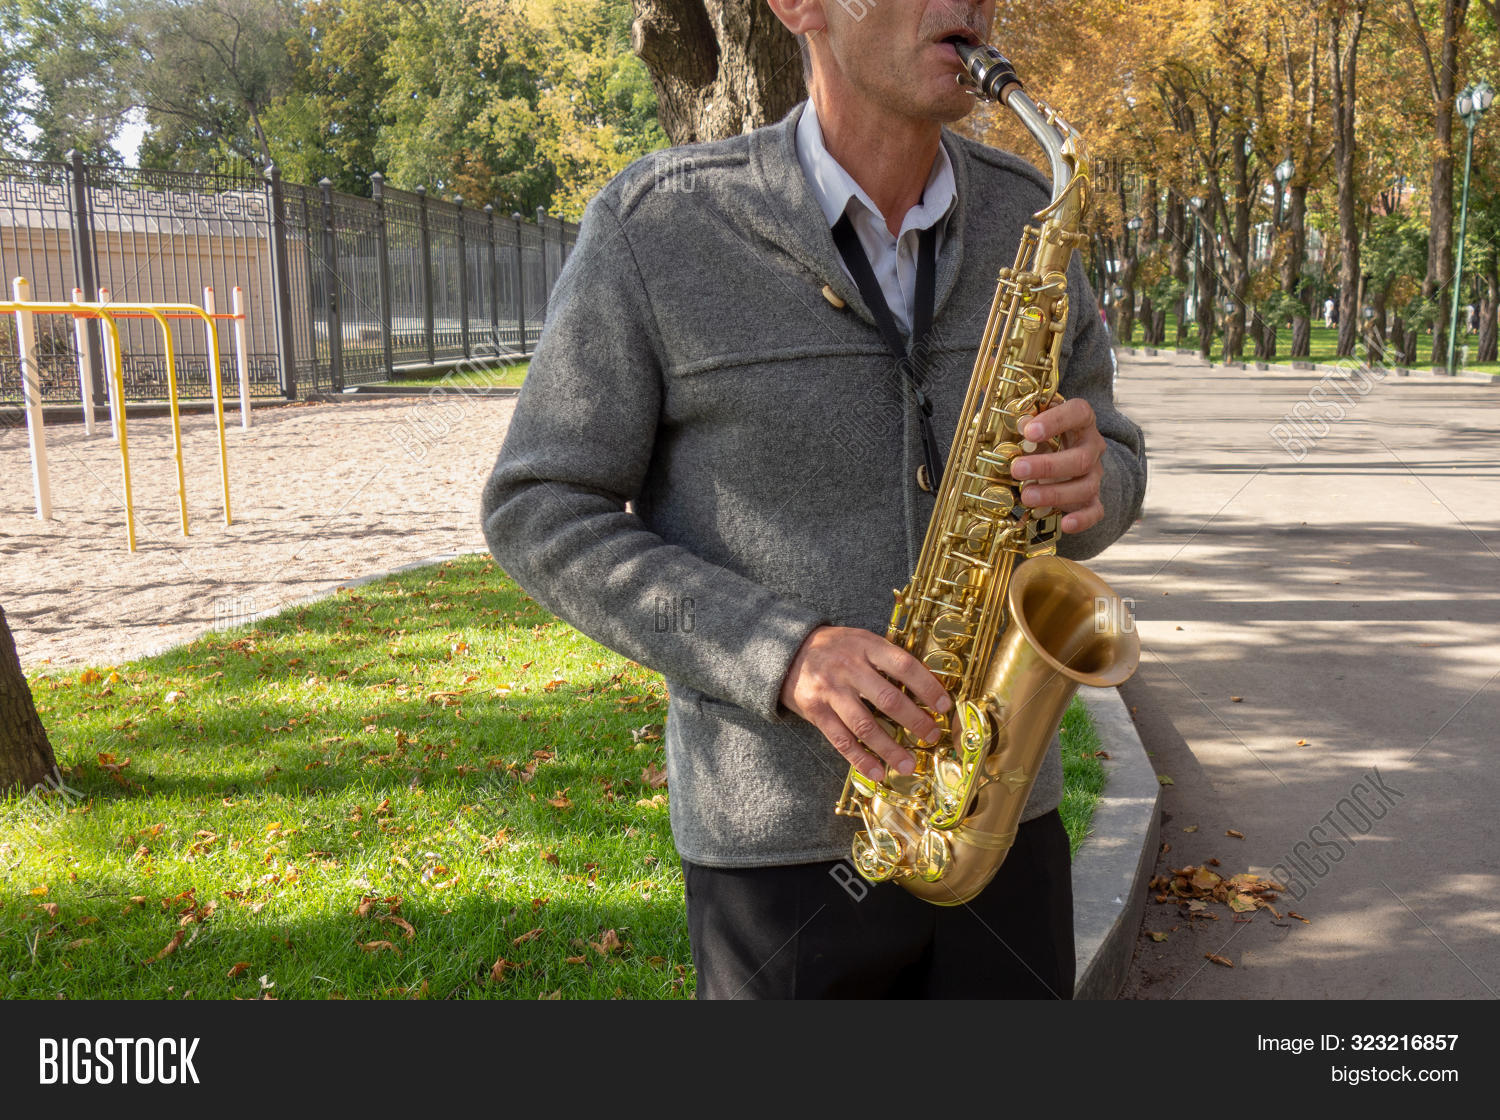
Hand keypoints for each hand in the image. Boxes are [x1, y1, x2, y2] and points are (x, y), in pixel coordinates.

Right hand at [778, 626, 952, 782]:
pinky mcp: (816, 710)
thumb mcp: (861, 640)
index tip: (944, 705)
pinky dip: (860, 759)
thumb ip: (886, 659)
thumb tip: (926, 686)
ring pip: (865, 725)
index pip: (904, 666)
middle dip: (915, 721)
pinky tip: (877, 772)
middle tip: (931, 736)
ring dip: (890, 749)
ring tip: (909, 765)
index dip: (927, 686)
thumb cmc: (834, 647)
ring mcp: (831, 690)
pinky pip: (841, 740)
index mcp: (866, 645)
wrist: (787, 651)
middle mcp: (849, 667)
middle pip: (888, 699)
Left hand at [1009, 397, 1107, 533]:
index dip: (1056, 421)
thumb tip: (1020, 423)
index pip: (1078, 413)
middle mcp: (1092, 448)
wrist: (1064, 459)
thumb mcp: (1036, 426)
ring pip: (1085, 486)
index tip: (1029, 431)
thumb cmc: (1046, 438)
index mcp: (1082, 422)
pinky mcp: (1092, 499)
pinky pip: (1095, 511)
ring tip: (1026, 496)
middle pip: (1081, 458)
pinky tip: (1065, 524)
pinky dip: (1082, 520)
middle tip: (1017, 469)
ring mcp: (1094, 475)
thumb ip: (1027, 424)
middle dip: (1047, 466)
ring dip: (1054, 493)